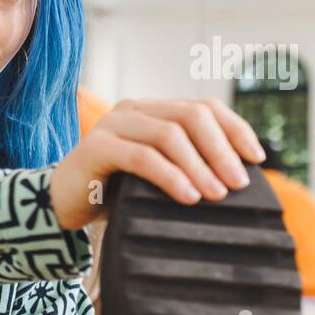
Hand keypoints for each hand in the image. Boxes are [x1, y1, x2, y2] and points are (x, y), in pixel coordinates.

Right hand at [49, 97, 265, 229]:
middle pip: (191, 115)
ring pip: (169, 135)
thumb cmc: (112, 194)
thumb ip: (186, 166)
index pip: (204, 107)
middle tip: (238, 183)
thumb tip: (237, 178)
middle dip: (222, 149)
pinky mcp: (95, 148)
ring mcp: (112, 125)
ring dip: (199, 166)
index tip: (257, 158)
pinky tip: (187, 196)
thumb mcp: (155, 176)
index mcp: (152, 111)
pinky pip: (142, 157)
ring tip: (216, 194)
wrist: (57, 207)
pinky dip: (170, 176)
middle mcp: (133, 110)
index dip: (235, 129)